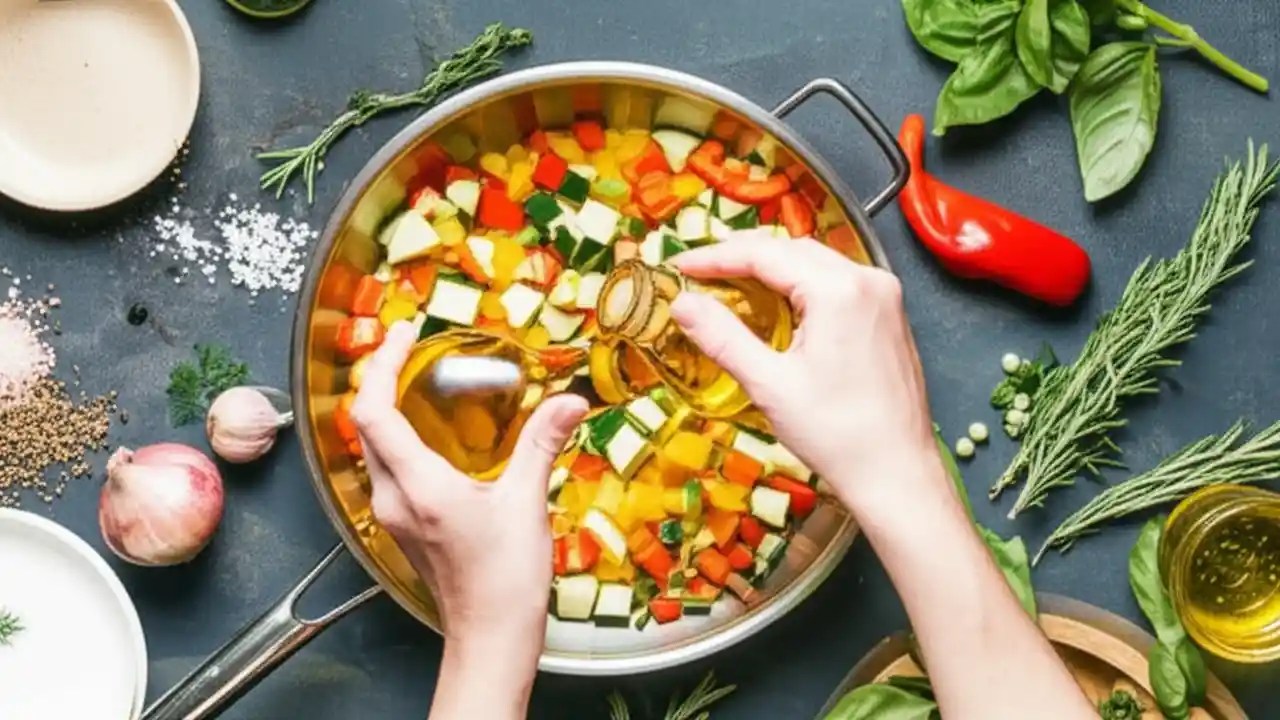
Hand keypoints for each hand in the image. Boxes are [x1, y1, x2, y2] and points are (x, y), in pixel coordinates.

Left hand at [350, 321, 588, 718]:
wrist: (490, 638)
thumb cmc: (505, 580)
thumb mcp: (527, 504)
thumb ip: (542, 445)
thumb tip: (570, 401)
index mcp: (418, 485)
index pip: (375, 411)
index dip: (384, 365)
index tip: (405, 334)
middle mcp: (393, 497)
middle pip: (366, 423)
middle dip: (384, 378)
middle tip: (413, 347)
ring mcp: (393, 514)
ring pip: (374, 446)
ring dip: (389, 406)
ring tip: (420, 378)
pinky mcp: (403, 525)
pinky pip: (388, 466)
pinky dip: (401, 435)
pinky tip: (433, 429)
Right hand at [669, 232, 937, 512]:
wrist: (898, 474)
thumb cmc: (835, 433)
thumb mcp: (769, 384)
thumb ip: (722, 336)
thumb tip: (682, 303)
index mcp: (838, 289)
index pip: (765, 254)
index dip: (716, 257)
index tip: (680, 267)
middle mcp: (868, 279)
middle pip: (793, 250)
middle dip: (743, 256)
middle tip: (700, 271)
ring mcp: (884, 296)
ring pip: (817, 263)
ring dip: (773, 267)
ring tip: (731, 281)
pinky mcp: (890, 316)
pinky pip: (838, 282)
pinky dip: (801, 284)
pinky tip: (778, 302)